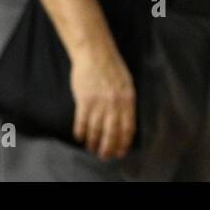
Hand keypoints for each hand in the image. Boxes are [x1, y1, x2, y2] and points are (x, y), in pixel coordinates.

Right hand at [69, 42, 135, 159]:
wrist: (95, 54)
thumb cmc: (112, 68)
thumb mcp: (127, 84)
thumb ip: (127, 102)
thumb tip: (126, 122)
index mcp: (128, 99)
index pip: (128, 127)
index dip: (124, 142)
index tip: (121, 151)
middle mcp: (114, 103)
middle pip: (112, 133)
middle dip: (108, 148)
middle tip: (105, 156)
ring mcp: (99, 102)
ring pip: (96, 130)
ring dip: (94, 143)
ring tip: (92, 149)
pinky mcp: (84, 100)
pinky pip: (81, 122)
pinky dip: (81, 133)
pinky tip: (80, 138)